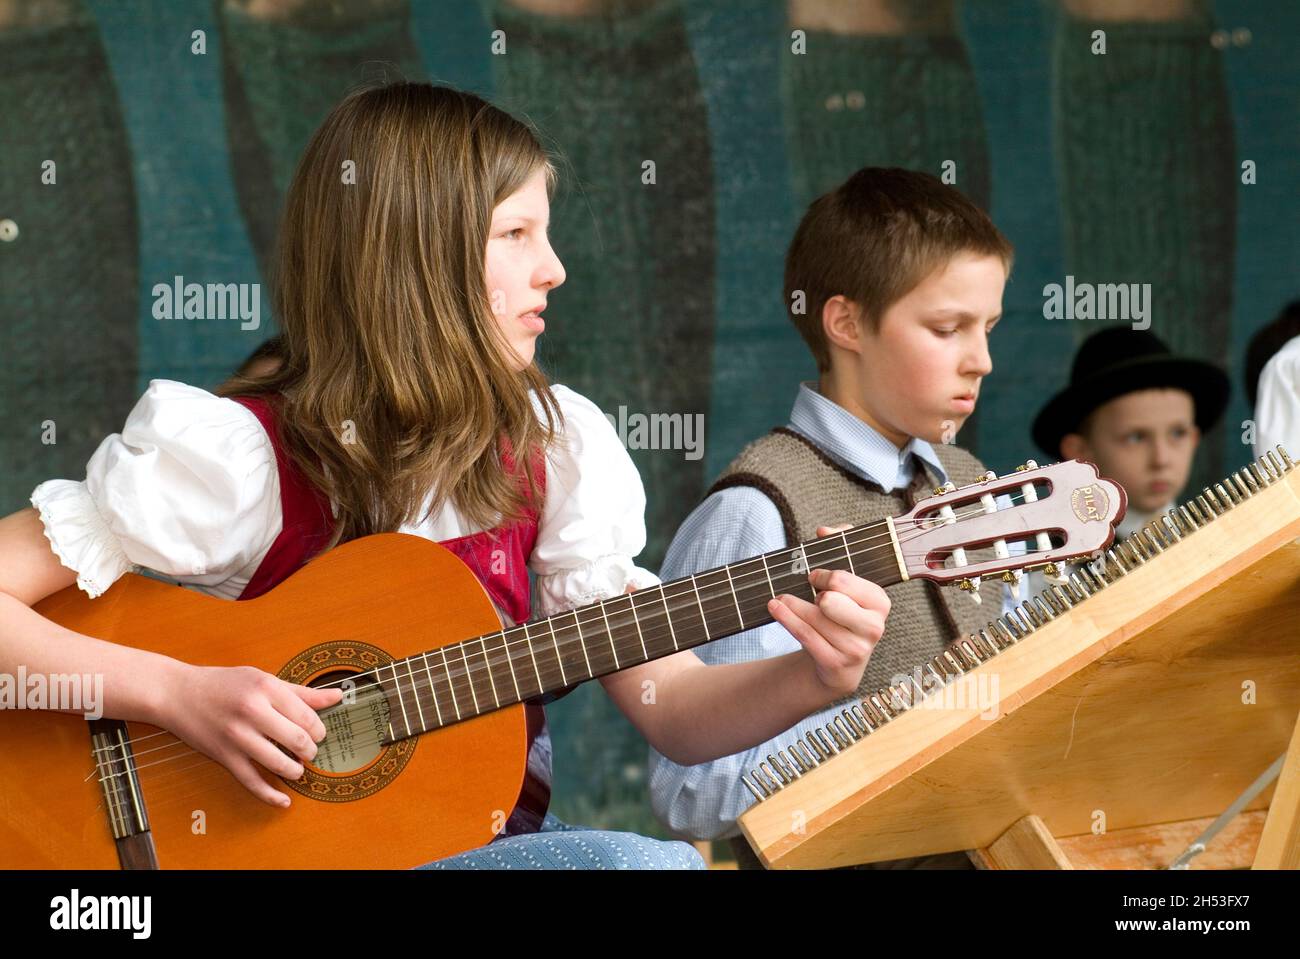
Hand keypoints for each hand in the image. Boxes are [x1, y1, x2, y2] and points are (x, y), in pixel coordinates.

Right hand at [159, 663, 343, 806]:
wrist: (178, 694)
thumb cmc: (225, 684)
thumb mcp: (264, 679)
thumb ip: (301, 692)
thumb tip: (337, 697)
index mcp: (266, 687)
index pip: (307, 716)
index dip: (319, 730)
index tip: (318, 734)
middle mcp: (252, 711)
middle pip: (297, 739)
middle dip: (311, 750)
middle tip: (310, 751)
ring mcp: (237, 736)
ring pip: (279, 763)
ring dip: (296, 770)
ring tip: (298, 768)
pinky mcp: (224, 756)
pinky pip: (252, 782)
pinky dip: (270, 795)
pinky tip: (284, 801)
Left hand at [767, 524, 889, 697]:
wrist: (840, 663)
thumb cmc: (843, 614)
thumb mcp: (847, 584)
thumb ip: (841, 546)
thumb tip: (825, 531)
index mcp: (879, 602)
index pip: (844, 581)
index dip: (824, 575)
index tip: (813, 575)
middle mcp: (873, 627)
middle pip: (830, 600)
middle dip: (814, 592)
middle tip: (808, 590)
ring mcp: (856, 649)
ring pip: (814, 619)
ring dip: (791, 606)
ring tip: (779, 600)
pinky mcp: (836, 664)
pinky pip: (805, 636)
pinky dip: (786, 619)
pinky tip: (774, 608)